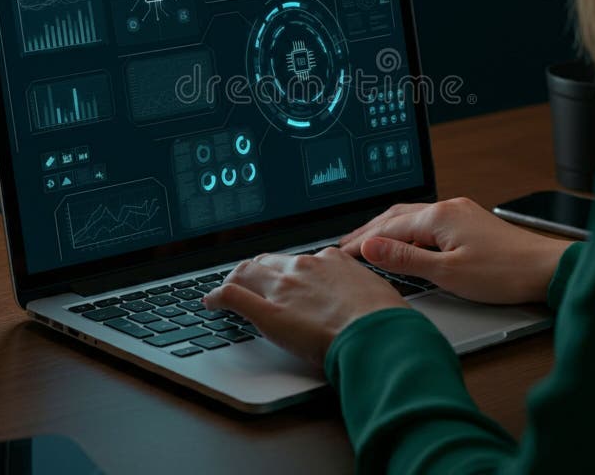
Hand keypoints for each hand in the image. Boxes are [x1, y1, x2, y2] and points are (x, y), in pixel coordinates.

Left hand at [204, 247, 407, 364]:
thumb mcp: (375, 292)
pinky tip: (211, 302)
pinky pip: (233, 296)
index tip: (287, 279)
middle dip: (257, 270)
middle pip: (269, 261)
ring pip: (247, 272)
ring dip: (235, 279)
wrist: (378, 334)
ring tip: (228, 288)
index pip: (300, 260)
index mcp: (330, 260)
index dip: (289, 271)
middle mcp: (304, 267)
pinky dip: (218, 296)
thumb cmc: (383, 319)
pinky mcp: (268, 312)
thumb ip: (358, 289)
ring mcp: (284, 288)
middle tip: (251, 281)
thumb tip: (361, 298)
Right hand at [340, 197, 572, 304]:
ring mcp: (459, 212)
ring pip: (411, 216)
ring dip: (386, 228)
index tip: (342, 252)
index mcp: (438, 216)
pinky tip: (404, 240)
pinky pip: (427, 221)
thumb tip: (369, 246)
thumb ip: (406, 258)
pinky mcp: (468, 221)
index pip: (388, 228)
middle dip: (368, 230)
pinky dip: (406, 230)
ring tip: (367, 241)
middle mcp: (447, 207)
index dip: (362, 241)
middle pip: (396, 216)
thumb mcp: (448, 272)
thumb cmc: (504, 273)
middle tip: (345, 244)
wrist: (546, 269)